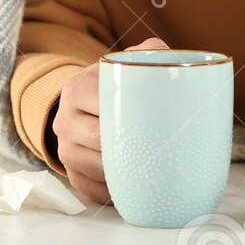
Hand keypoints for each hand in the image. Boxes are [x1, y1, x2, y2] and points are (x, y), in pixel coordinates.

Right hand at [51, 36, 167, 204]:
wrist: (92, 99)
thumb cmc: (122, 82)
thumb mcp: (134, 59)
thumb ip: (153, 54)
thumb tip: (179, 66)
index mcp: (79, 88)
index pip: (102, 107)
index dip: (130, 118)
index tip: (157, 124)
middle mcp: (64, 118)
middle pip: (97, 141)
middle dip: (129, 148)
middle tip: (161, 151)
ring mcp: (64, 147)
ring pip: (91, 167)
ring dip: (120, 173)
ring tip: (149, 170)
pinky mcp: (70, 170)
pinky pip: (88, 188)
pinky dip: (110, 191)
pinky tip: (131, 188)